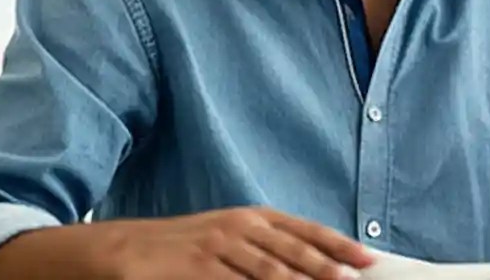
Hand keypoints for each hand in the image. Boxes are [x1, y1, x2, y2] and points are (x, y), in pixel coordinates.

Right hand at [98, 207, 371, 279]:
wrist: (120, 247)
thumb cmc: (182, 248)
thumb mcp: (228, 240)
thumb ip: (266, 253)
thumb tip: (309, 269)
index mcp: (253, 218)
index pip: (305, 230)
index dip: (339, 244)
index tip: (368, 258)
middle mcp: (239, 227)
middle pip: (293, 251)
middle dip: (327, 267)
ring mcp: (217, 247)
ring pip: (269, 271)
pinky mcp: (195, 269)